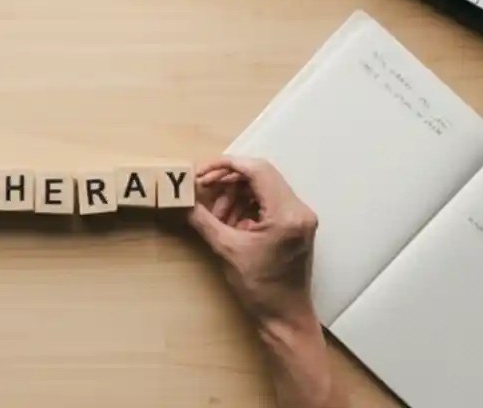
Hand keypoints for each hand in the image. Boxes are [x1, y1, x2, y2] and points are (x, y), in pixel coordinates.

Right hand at [186, 156, 318, 328]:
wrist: (285, 318)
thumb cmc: (260, 289)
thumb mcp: (227, 250)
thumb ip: (204, 220)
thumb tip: (183, 200)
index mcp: (287, 213)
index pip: (257, 170)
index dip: (226, 165)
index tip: (201, 172)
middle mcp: (298, 210)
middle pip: (259, 176)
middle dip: (227, 181)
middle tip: (203, 192)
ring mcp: (299, 217)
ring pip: (261, 189)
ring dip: (234, 196)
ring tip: (215, 216)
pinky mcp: (294, 226)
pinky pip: (266, 203)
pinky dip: (244, 207)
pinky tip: (228, 223)